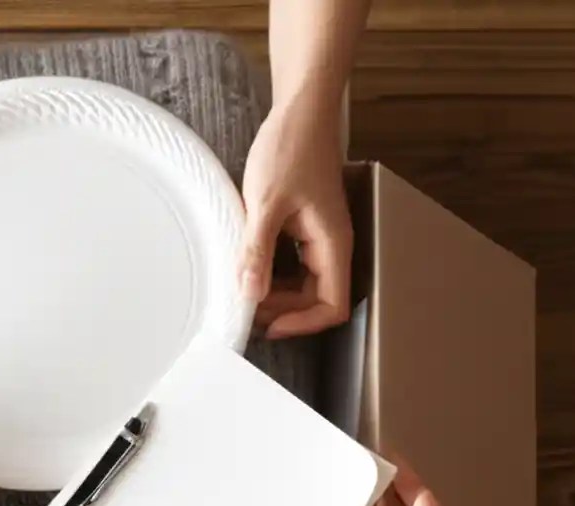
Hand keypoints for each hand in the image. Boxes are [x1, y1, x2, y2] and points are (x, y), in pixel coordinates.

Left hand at [239, 94, 351, 338]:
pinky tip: (247, 267)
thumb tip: (250, 295)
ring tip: (242, 292)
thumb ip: (258, 250)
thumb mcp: (266, 202)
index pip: (332, 306)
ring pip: (303, 284)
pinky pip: (294, 264)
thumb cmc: (289, 147)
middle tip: (243, 309)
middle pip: (316, 299)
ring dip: (276, 294)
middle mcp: (332, 244)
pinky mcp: (305, 227)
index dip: (303, 324)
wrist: (301, 110)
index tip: (267, 326)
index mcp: (333, 243)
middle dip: (282, 310)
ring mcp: (319, 236)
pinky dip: (273, 274)